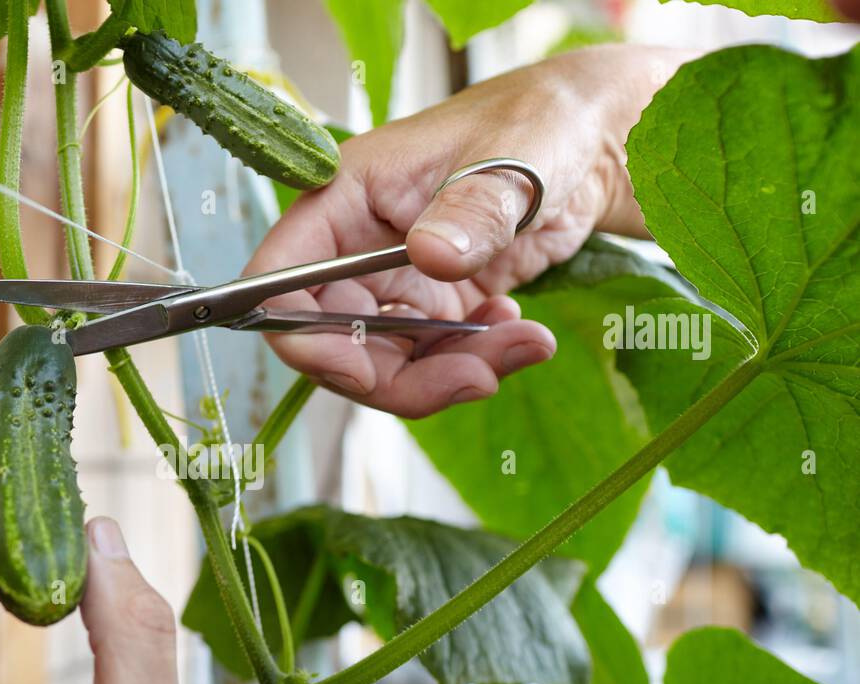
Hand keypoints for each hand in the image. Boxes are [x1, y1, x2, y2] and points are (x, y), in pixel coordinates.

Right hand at [246, 44, 697, 417]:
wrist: (585, 145)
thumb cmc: (538, 123)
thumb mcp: (513, 159)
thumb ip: (472, 208)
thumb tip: (429, 255)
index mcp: (344, 200)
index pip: (280, 281)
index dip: (302, 338)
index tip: (362, 372)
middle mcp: (352, 251)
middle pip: (332, 346)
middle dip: (400, 378)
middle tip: (479, 376)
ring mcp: (389, 285)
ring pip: (384, 365)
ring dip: (450, 375)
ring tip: (524, 343)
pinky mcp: (429, 309)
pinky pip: (429, 362)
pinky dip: (473, 365)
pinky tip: (518, 330)